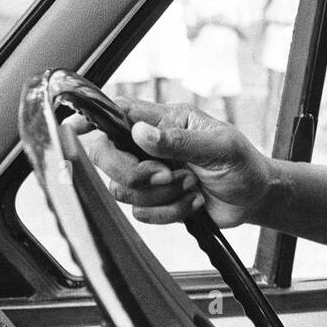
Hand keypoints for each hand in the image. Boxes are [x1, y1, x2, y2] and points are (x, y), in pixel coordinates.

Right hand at [71, 99, 273, 227]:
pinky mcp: (155, 202)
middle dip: (134, 173)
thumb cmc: (242, 163)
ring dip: (162, 196)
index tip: (71, 128)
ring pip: (122, 190)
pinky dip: (170, 213)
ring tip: (193, 187)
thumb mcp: (221, 146)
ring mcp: (150, 175)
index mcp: (165, 122)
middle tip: (168, 176)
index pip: (118, 112)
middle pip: (105, 155)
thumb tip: (141, 134)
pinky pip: (141, 214)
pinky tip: (194, 203)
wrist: (255, 197)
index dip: (91, 119)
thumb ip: (180, 141)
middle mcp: (150, 146)